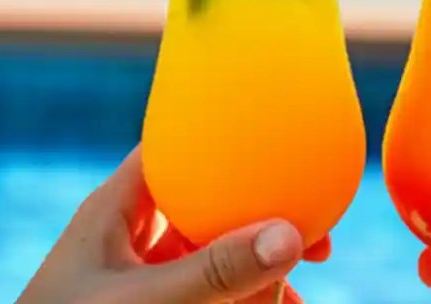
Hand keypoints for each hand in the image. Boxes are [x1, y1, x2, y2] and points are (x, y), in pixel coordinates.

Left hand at [17, 146, 329, 303]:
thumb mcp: (144, 301)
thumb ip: (213, 272)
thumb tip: (290, 236)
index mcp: (116, 209)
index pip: (175, 150)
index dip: (226, 142)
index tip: (285, 155)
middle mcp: (132, 236)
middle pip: (208, 204)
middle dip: (259, 219)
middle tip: (313, 239)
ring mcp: (141, 275)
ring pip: (213, 255)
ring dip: (255, 271)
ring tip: (294, 295)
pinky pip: (207, 294)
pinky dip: (241, 300)